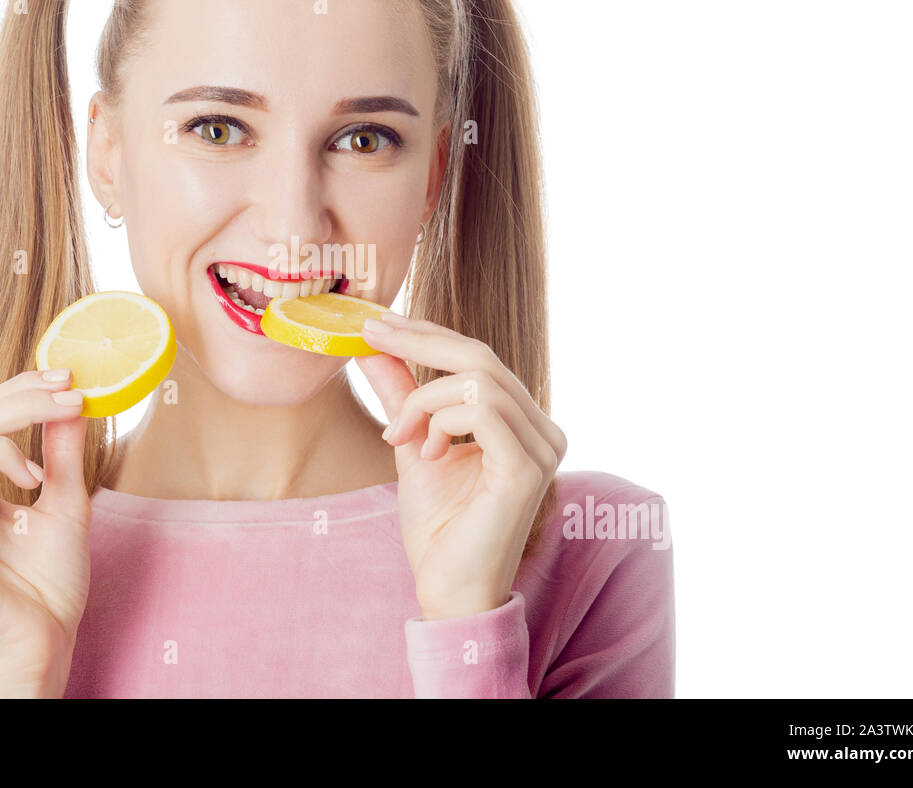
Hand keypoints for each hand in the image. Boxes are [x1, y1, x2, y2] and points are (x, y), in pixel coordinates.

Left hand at [355, 313, 566, 620]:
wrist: (449, 590)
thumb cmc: (439, 529)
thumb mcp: (412, 446)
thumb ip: (402, 396)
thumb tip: (373, 348)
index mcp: (522, 423)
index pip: (478, 359)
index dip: (427, 334)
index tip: (377, 323)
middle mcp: (542, 430)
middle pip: (480, 356)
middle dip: (419, 341)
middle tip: (370, 335)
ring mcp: (542, 448)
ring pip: (477, 380)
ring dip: (424, 399)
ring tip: (400, 435)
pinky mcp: (527, 467)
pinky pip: (481, 410)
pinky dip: (441, 420)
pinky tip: (426, 452)